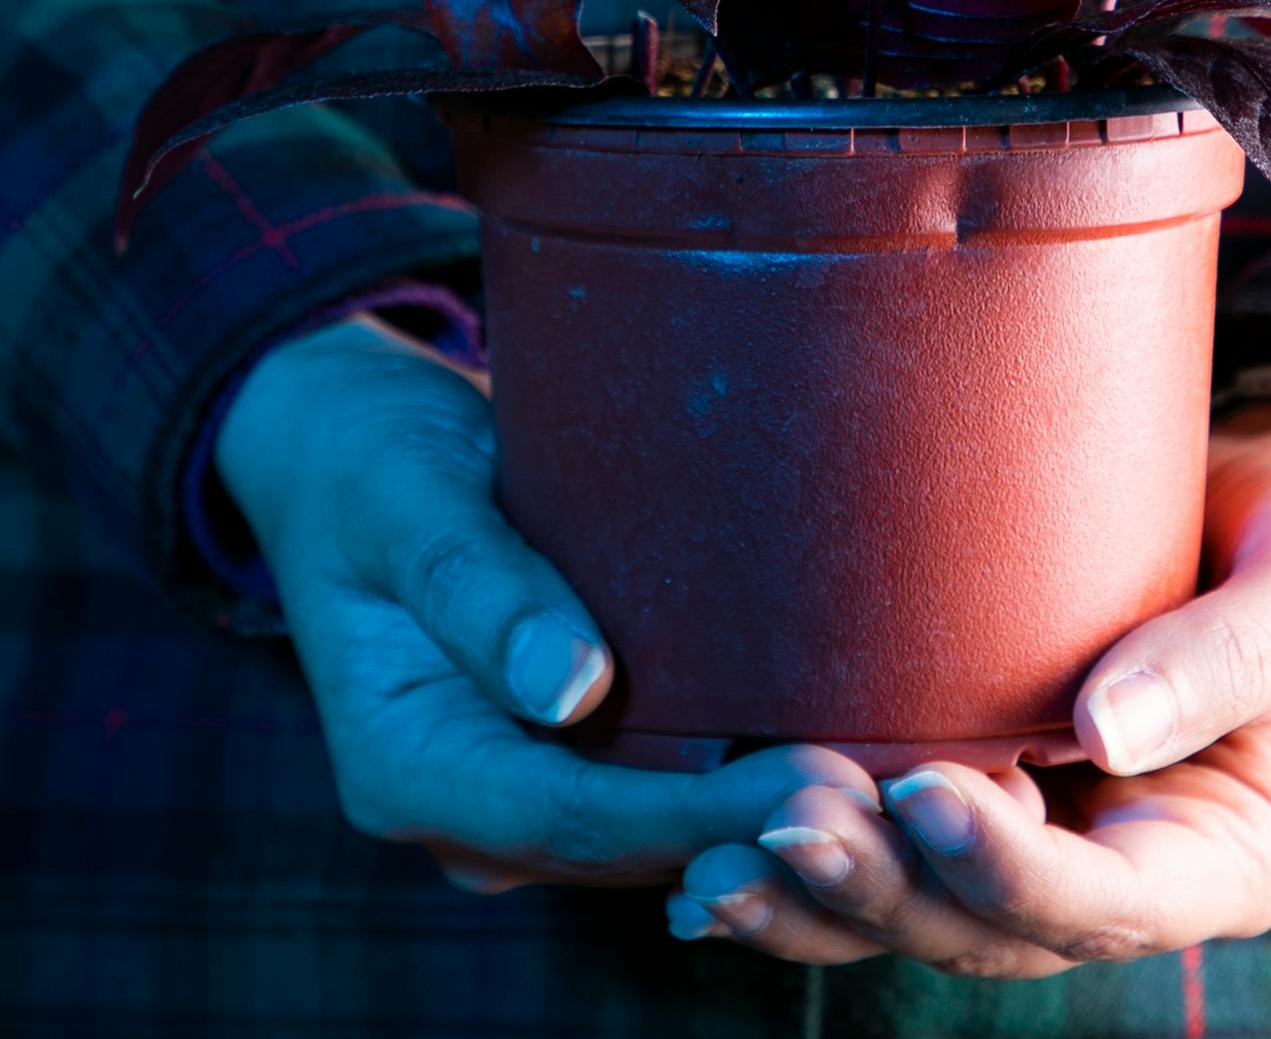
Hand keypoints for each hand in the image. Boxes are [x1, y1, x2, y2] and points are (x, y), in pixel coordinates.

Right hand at [215, 314, 875, 890]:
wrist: (347, 453)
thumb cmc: (376, 460)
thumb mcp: (410, 498)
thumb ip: (480, 585)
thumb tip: (571, 686)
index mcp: (405, 766)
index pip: (571, 816)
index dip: (697, 812)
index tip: (812, 779)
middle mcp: (461, 808)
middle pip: (627, 846)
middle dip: (757, 831)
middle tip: (892, 793)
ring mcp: (513, 790)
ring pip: (654, 835)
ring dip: (764, 818)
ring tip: (895, 783)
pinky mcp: (560, 755)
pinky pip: (658, 789)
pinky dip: (740, 781)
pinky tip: (842, 752)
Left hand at [670, 396, 1270, 969]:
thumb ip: (1231, 654)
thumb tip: (1104, 731)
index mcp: (1222, 855)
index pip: (1107, 906)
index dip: (1010, 870)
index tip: (928, 794)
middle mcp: (1122, 864)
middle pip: (987, 923)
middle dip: (880, 887)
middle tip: (780, 818)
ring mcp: (1049, 827)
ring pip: (921, 903)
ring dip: (820, 891)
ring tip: (716, 859)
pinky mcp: (988, 766)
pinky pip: (892, 837)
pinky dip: (805, 859)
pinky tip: (705, 861)